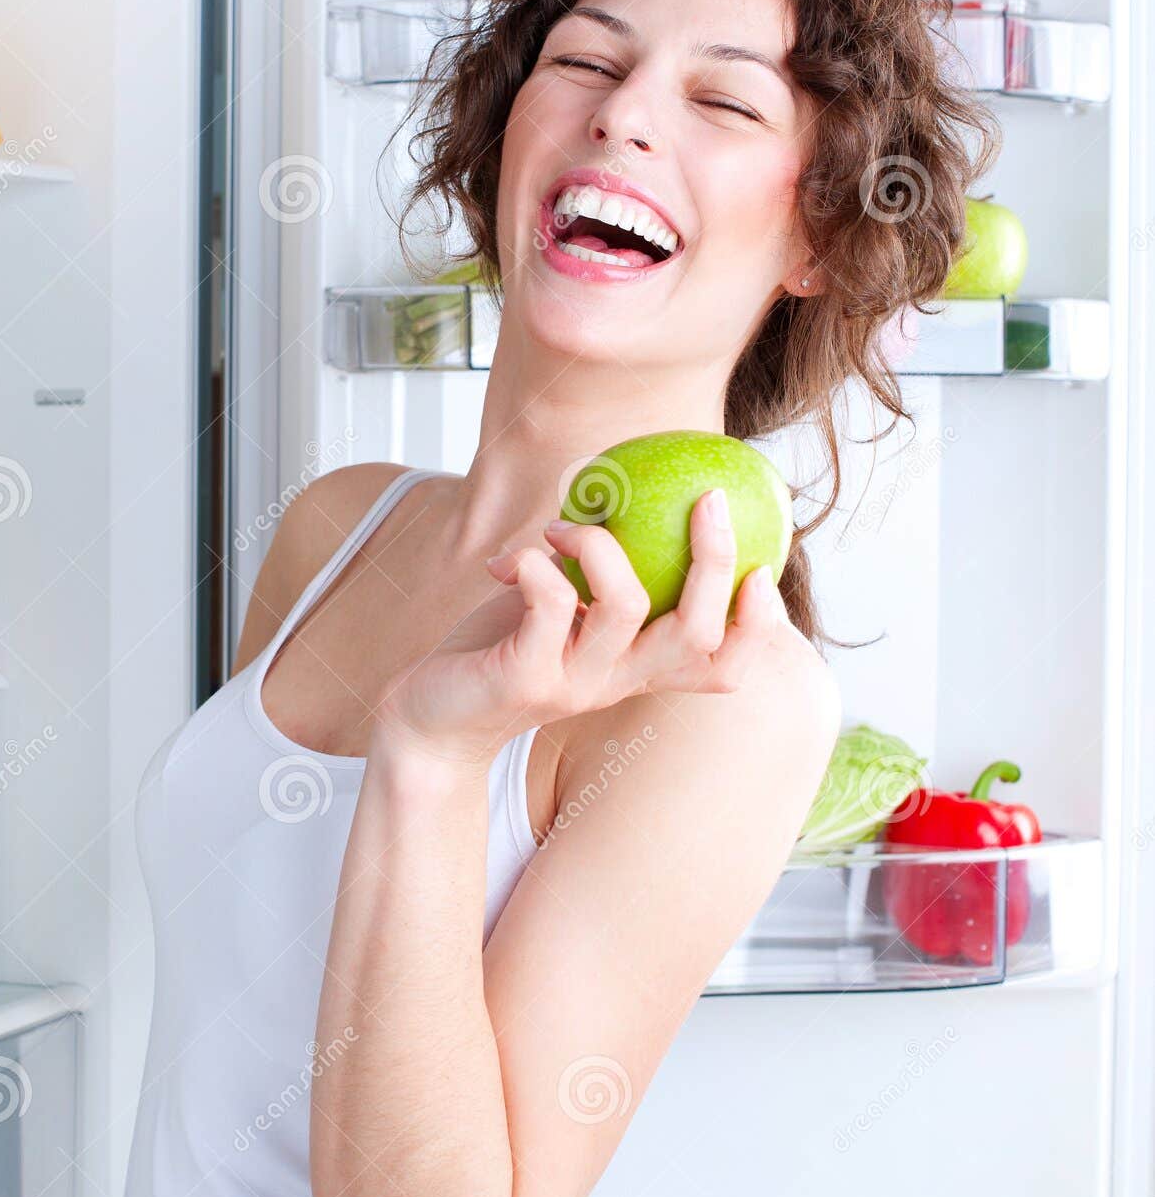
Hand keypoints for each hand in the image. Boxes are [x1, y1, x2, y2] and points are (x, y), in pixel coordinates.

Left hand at [372, 488, 788, 768]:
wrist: (432, 715)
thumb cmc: (501, 646)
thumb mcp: (562, 606)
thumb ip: (601, 567)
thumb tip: (635, 481)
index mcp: (638, 667)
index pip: (724, 664)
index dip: (760, 625)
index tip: (764, 568)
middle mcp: (618, 681)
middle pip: (698, 634)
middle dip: (715, 559)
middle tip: (707, 500)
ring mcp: (574, 684)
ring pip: (627, 608)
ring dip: (599, 544)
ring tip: (561, 525)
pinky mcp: (524, 679)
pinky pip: (549, 605)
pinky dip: (537, 565)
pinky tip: (510, 561)